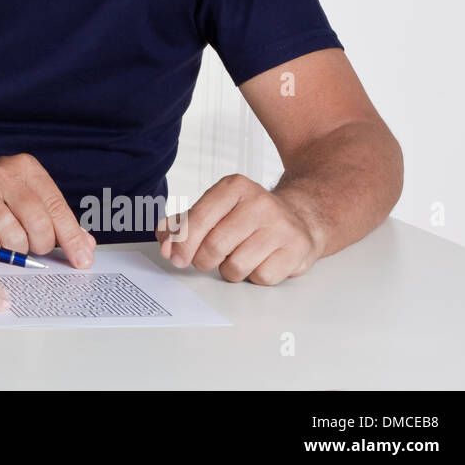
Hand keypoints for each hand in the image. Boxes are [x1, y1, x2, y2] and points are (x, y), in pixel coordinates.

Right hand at [0, 153, 95, 266]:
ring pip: (16, 240)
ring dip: (15, 250)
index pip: (57, 208)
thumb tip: (84, 245)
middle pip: (39, 226)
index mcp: (25, 168)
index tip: (81, 259)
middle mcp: (4, 175)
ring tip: (5, 238)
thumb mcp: (23, 193)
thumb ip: (54, 217)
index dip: (72, 238)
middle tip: (32, 246)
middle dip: (40, 245)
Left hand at [155, 173, 324, 284]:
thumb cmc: (249, 216)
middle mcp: (259, 202)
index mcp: (234, 187)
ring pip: (236, 266)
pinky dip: (255, 276)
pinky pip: (261, 277)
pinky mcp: (296, 249)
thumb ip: (184, 223)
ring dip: (229, 270)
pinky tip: (261, 261)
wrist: (301, 218)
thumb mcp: (217, 209)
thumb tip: (164, 241)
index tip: (174, 257)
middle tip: (207, 259)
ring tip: (238, 257)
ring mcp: (281, 226)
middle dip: (203, 260)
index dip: (182, 242)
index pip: (199, 218)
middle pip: (214, 246)